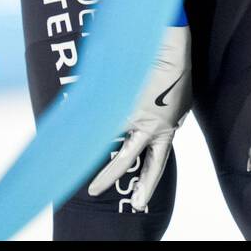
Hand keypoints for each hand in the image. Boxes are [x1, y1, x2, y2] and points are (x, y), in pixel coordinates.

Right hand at [86, 24, 190, 210]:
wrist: (168, 48)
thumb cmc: (176, 74)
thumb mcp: (178, 106)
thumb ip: (164, 122)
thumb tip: (151, 132)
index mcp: (165, 130)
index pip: (155, 165)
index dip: (147, 185)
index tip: (139, 203)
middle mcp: (147, 125)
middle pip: (125, 159)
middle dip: (108, 176)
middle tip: (93, 190)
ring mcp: (131, 111)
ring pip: (106, 134)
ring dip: (91, 139)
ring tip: (72, 145)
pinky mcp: (117, 96)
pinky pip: (98, 111)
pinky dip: (86, 115)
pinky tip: (71, 116)